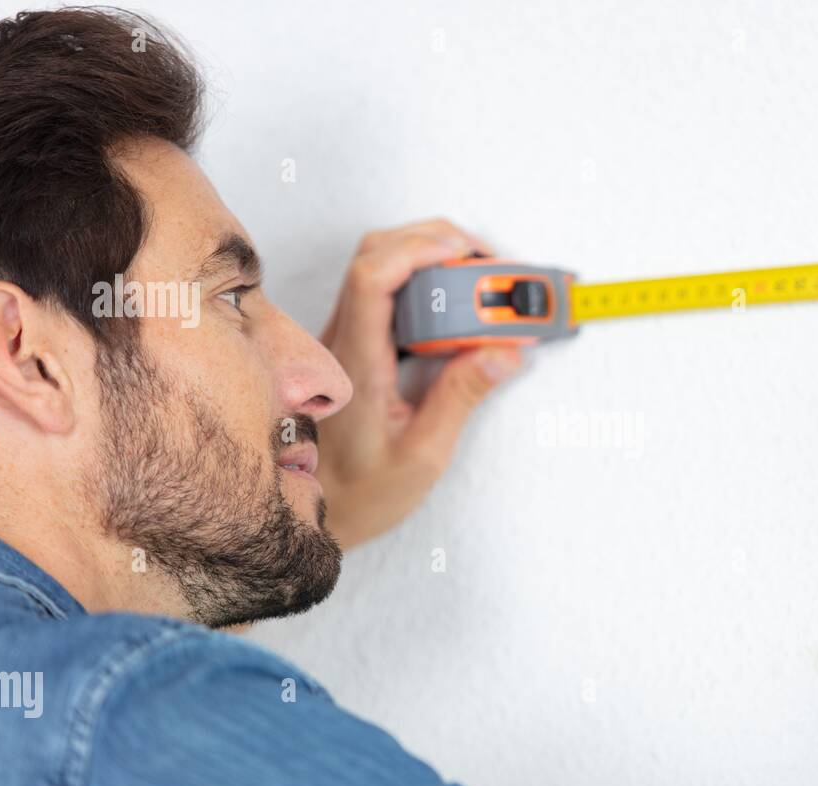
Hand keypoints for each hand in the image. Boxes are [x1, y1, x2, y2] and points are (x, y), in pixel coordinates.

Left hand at [314, 219, 523, 548]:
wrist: (315, 511)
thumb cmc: (361, 492)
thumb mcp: (424, 454)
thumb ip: (461, 397)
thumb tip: (503, 352)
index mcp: (357, 363)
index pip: (373, 277)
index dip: (420, 249)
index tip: (467, 252)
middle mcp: (343, 341)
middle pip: (377, 254)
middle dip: (436, 242)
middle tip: (489, 266)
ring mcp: (345, 339)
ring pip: (380, 268)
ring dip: (430, 260)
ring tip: (480, 285)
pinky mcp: (355, 345)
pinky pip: (386, 294)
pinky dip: (424, 284)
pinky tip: (457, 309)